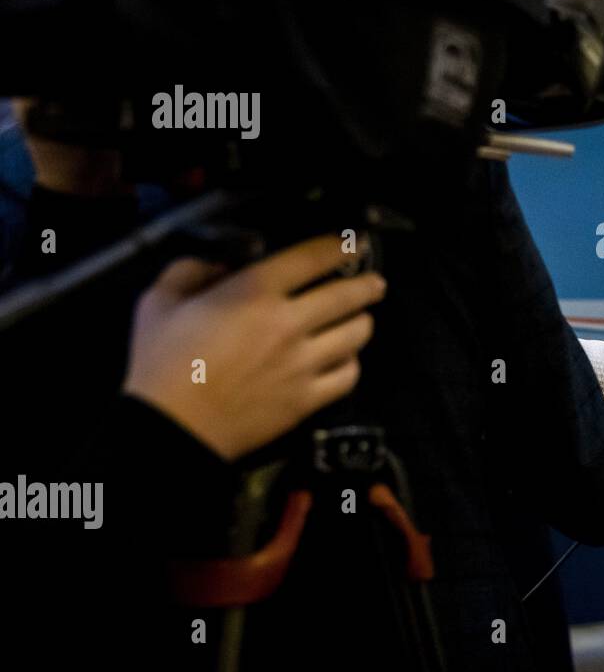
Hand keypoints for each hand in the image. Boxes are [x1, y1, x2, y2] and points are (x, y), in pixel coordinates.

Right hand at [122, 235, 386, 460]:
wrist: (170, 429)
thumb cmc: (160, 364)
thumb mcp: (159, 303)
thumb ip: (190, 272)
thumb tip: (217, 264)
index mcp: (253, 293)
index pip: (311, 258)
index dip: (339, 246)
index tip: (354, 242)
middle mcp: (288, 323)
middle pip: (348, 296)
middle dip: (368, 285)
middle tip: (375, 283)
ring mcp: (302, 363)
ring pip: (356, 335)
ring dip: (362, 322)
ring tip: (360, 319)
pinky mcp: (306, 399)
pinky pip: (347, 377)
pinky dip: (351, 364)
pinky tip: (345, 359)